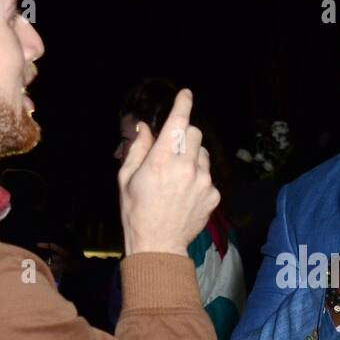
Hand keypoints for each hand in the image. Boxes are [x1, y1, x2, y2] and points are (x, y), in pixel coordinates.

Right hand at [118, 89, 220, 256]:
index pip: (177, 122)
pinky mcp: (213, 194)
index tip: (186, 94)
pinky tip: (185, 193)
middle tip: (172, 149)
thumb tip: (145, 128)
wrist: (158, 244)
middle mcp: (185, 167)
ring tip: (177, 176)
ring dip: (192, 156)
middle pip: (194, 133)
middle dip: (184, 135)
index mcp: (161, 160)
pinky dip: (198, 177)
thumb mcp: (127, 178)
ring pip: (203, 153)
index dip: (183, 104)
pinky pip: (208, 175)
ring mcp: (203, 181)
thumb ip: (138, 148)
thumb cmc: (136, 210)